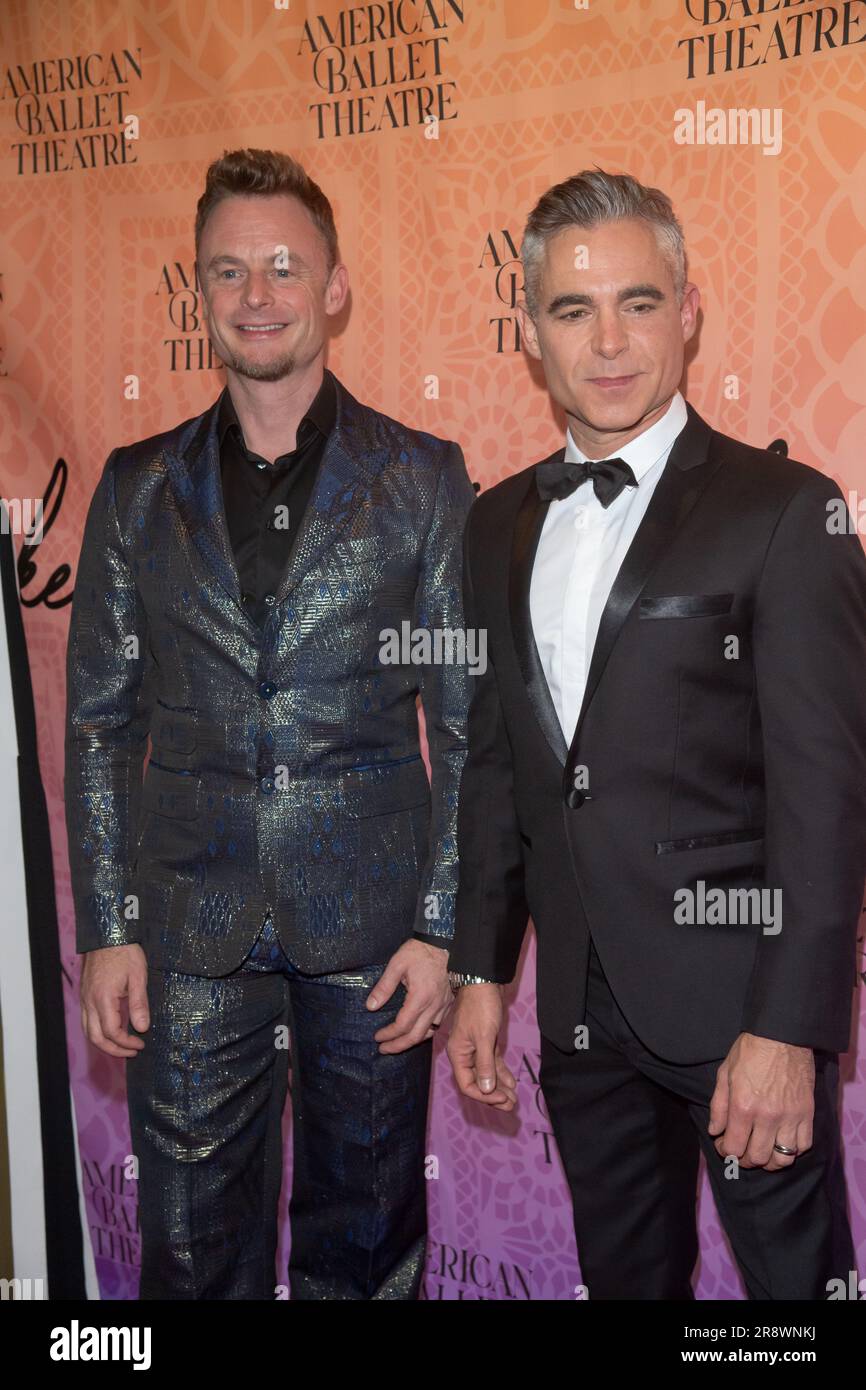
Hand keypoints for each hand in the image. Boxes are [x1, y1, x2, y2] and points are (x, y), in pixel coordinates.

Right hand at [80, 944, 149, 1057]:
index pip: (112, 1032)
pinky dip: (97, 1031)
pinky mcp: (85, 994)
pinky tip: (111, 1030)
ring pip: (88, 1031)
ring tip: (122, 1046)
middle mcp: (90, 1001)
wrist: (108, 934)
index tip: (141, 1044)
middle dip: (114, 1050)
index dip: (126, 1043)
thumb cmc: (125, 952)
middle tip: (131, 1052)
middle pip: (96, 1037)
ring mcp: (85, 998)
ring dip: (103, 1043)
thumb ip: (139, 1004)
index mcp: (103, 998)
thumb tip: (142, 1028)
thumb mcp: (138, 976)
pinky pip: (87, 1020)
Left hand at [366, 939, 451, 1052]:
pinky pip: (437, 1025)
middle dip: (398, 1046)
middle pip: (416, 1036)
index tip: (377, 1037)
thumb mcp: (397, 964)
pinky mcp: (448, 1003)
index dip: (389, 1034)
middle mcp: (434, 1006)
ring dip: (412, 1041)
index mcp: (420, 997)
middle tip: (384, 1049)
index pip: (402, 1025)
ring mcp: (443, 1006)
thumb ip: (383, 987)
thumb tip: (370, 1006)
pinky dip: (425, 1033)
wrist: (445, 942)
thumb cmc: (420, 952)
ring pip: (428, 1033)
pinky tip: (416, 1032)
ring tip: (398, 1044)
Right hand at [446, 983, 516, 1110]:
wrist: (484, 981)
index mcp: (458, 1054)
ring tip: (514, 1099)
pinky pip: (493, 1064)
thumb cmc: (481, 1007)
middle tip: (512, 1105)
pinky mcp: (486, 1043)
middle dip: (494, 1096)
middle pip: (477, 1083)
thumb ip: (484, 1064)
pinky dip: (501, 1074)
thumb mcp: (484, 1036)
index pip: (468, 1085)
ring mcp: (476, 1049)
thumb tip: (486, 1090)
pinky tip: (511, 1083)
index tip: (502, 1098)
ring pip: (487, 1075)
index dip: (484, 1096)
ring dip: (499, 1088)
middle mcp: (465, 1055)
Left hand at [708, 1031, 814, 1169]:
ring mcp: (790, 1117)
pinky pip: (803, 1145)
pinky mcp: (807, 1113)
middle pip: (757, 1158)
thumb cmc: (750, 1051)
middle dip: (745, 1161)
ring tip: (763, 1153)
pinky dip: (793, 1150)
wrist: (782, 1035)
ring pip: (782, 1159)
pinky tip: (783, 1142)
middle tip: (741, 1153)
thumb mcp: (724, 1074)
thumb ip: (718, 1106)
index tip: (724, 1146)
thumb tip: (715, 1131)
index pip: (733, 1148)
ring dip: (770, 1162)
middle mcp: (767, 1117)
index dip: (725, 1152)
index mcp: (743, 1107)